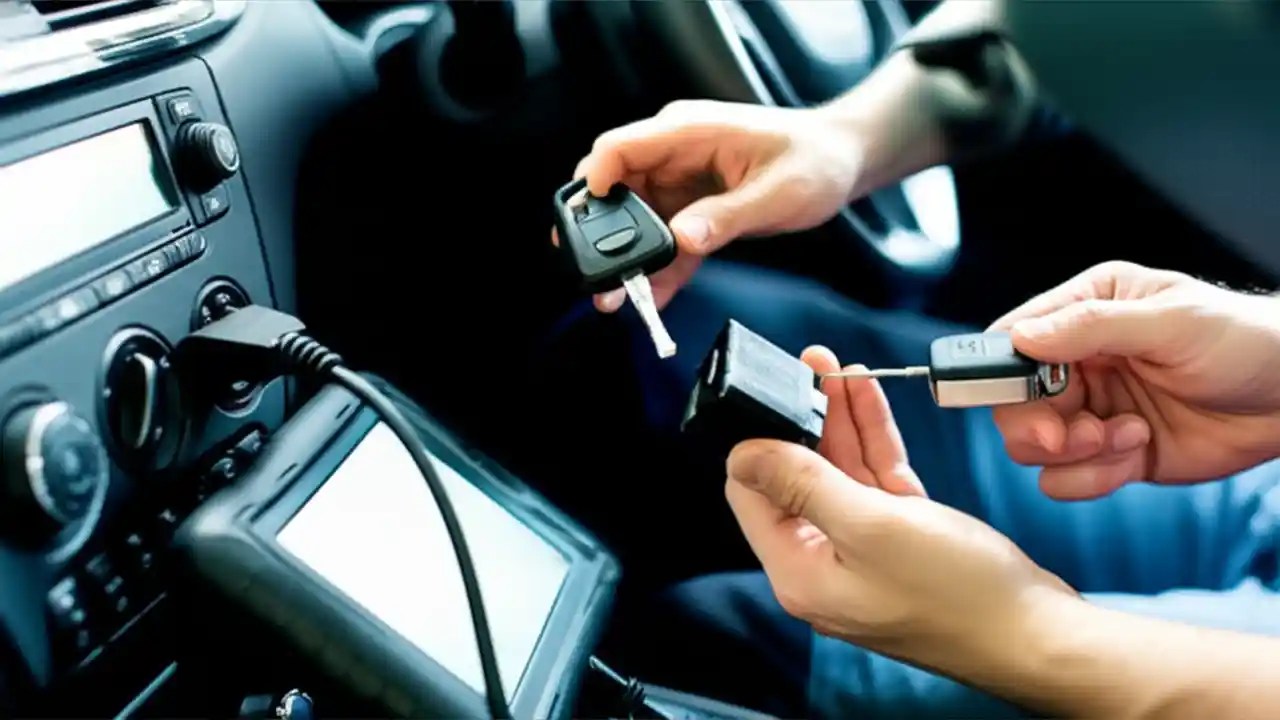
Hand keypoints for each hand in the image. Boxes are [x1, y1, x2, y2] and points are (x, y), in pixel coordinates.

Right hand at [552, 100, 863, 311]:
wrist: (842, 160)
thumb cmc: (815, 160)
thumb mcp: (778, 192)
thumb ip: (727, 216)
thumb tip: (681, 239)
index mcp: (688, 132)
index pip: (619, 149)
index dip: (594, 183)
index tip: (586, 224)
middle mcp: (675, 154)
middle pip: (617, 190)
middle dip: (602, 235)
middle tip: (598, 276)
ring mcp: (681, 182)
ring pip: (636, 222)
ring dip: (627, 260)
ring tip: (619, 298)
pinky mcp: (694, 208)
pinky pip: (666, 241)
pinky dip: (660, 269)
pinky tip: (652, 299)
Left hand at [724, 347, 1074, 670]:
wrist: (1038, 635)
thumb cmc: (959, 593)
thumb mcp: (870, 525)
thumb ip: (802, 484)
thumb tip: (743, 452)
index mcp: (799, 572)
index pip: (750, 495)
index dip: (758, 440)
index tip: (771, 390)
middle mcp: (823, 565)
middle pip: (795, 478)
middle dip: (802, 418)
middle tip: (810, 365)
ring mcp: (863, 553)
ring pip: (838, 473)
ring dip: (839, 420)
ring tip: (835, 367)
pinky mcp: (902, 541)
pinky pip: (875, 481)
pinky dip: (872, 440)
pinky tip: (867, 397)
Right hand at [989, 260, 1279, 499]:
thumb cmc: (1243, 341)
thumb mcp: (1170, 322)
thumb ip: (1092, 327)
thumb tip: (1021, 336)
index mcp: (1085, 310)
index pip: (1011, 338)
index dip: (998, 371)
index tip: (1011, 396)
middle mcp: (1078, 360)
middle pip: (1011, 402)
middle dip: (1034, 425)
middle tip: (1063, 436)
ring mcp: (1091, 410)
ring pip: (1034, 447)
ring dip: (1072, 452)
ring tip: (1124, 438)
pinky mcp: (1110, 454)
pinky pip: (1068, 478)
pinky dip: (1093, 476)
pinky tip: (1138, 450)